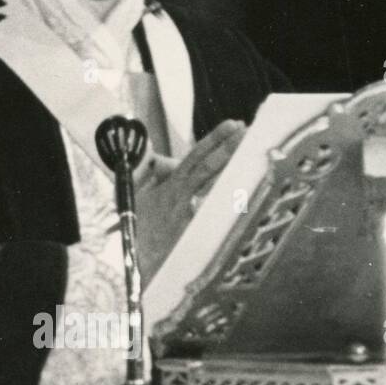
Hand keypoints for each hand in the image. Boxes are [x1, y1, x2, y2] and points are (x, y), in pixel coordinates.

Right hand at [135, 120, 245, 280]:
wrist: (136, 260)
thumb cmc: (140, 229)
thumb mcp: (140, 197)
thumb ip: (155, 177)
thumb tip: (164, 159)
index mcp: (169, 186)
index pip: (194, 156)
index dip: (214, 139)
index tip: (232, 124)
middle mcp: (179, 195)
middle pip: (207, 166)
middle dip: (227, 146)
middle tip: (246, 129)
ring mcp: (187, 212)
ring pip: (213, 185)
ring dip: (231, 167)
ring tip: (249, 151)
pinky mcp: (193, 229)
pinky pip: (213, 210)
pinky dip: (229, 199)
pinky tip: (245, 188)